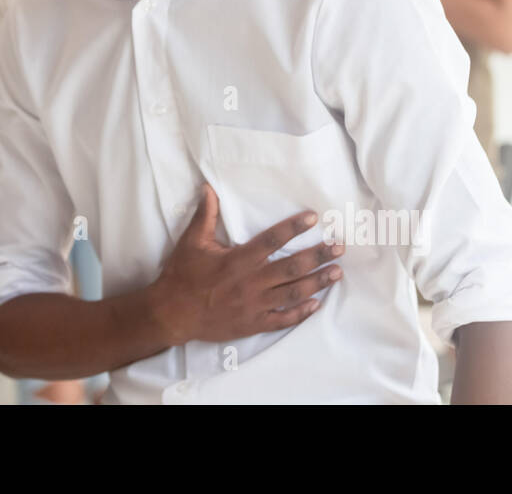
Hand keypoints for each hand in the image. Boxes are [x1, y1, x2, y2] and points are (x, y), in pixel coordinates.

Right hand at [149, 183, 342, 345]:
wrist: (172, 313)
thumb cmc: (182, 275)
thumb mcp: (192, 241)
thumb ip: (205, 215)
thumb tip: (209, 188)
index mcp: (239, 259)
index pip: (272, 240)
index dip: (294, 227)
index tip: (313, 218)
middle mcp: (251, 281)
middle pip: (292, 267)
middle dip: (318, 256)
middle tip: (339, 247)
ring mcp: (255, 305)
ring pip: (293, 292)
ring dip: (317, 282)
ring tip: (337, 273)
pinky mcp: (254, 323)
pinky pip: (283, 319)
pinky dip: (301, 312)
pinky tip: (316, 304)